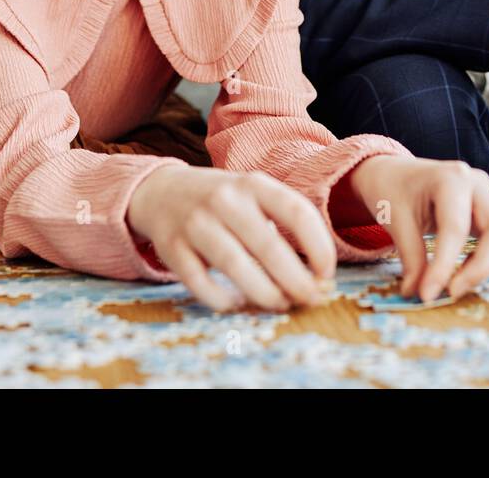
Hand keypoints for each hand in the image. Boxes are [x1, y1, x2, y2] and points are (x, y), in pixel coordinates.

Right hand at [127, 165, 336, 311]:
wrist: (161, 192)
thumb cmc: (223, 201)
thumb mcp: (253, 194)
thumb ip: (281, 225)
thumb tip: (315, 277)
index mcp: (254, 184)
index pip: (297, 213)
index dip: (319, 247)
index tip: (326, 273)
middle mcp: (225, 200)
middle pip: (268, 247)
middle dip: (296, 280)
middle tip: (312, 300)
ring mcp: (195, 223)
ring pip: (235, 266)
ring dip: (265, 293)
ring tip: (281, 305)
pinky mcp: (172, 248)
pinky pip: (201, 282)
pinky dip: (223, 300)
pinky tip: (238, 304)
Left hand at [346, 155, 488, 301]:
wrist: (396, 173)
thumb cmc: (394, 190)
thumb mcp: (395, 220)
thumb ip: (411, 258)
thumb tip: (417, 294)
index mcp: (450, 178)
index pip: (455, 228)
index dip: (444, 266)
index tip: (429, 294)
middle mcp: (477, 182)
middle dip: (481, 267)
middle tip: (452, 292)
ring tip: (462, 279)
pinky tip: (470, 266)